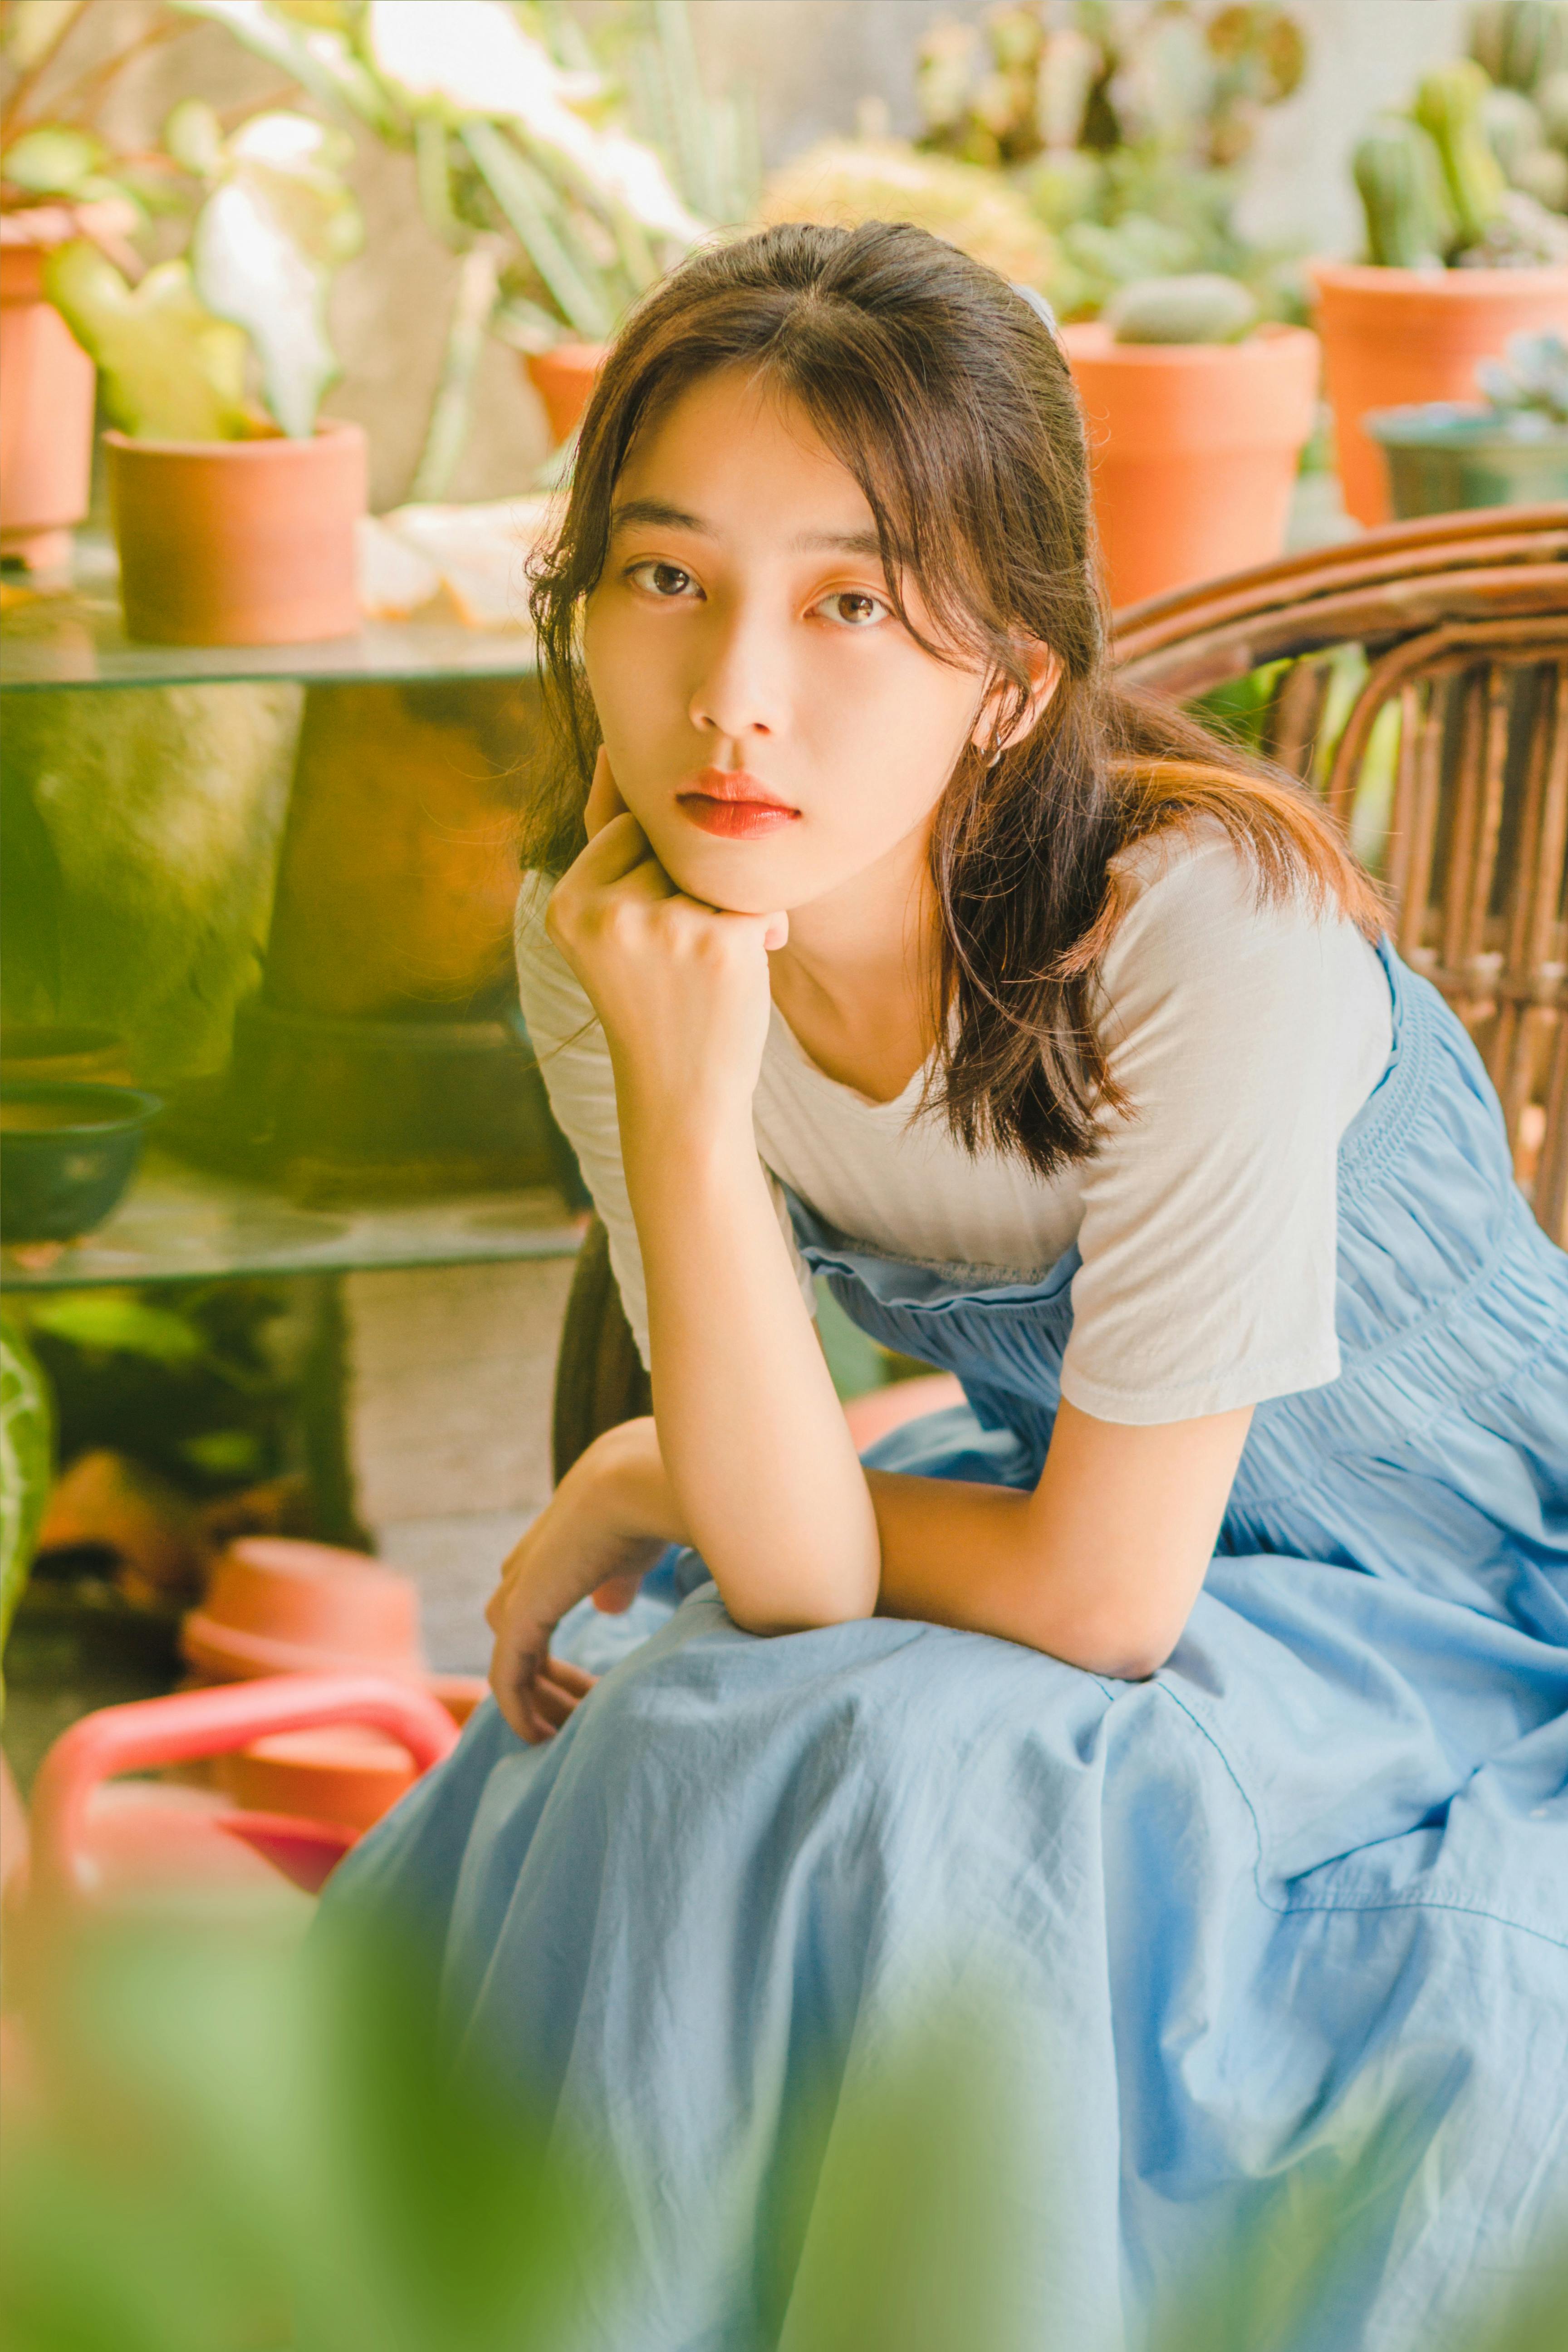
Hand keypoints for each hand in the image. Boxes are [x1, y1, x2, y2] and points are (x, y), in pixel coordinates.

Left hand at [484, 1419, 679, 1741]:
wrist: (634, 1485)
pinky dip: (518, 1711)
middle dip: (548, 1685)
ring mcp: (518, 1594)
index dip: (556, 1656)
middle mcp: (525, 1570)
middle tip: (583, 1720)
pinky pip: (506, 1678)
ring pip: (512, 1664)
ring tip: (569, 1736)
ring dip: (538, 1702)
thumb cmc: (651, 1504)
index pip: (535, 1611)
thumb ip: (616, 1577)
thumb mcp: (634, 1548)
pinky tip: (541, 1739)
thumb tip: (608, 1604)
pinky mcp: (518, 1617)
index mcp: (552, 1551)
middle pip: (520, 1641)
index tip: (596, 1691)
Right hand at [546, 749, 786, 1139]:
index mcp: (565, 900)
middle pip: (672, 844)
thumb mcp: (613, 920)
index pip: (629, 829)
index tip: (651, 929)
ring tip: (711, 961)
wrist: (681, 1092)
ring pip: (717, 867)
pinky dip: (765, 926)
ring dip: (730, 903)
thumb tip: (613, 747)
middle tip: (684, 951)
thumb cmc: (653, 998)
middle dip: (693, 884)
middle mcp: (602, 909)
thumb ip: (610, 839)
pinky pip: (760, 896)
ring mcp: (659, 925)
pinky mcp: (715, 942)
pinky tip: (745, 967)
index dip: (657, 870)